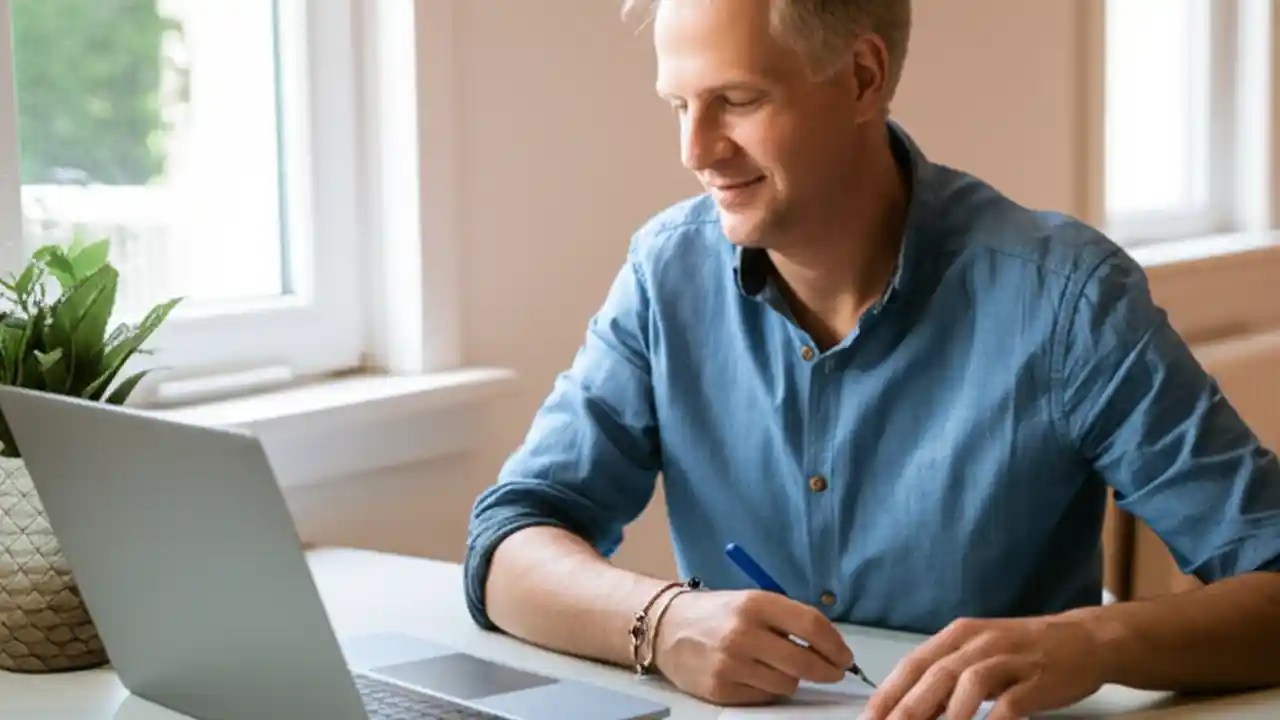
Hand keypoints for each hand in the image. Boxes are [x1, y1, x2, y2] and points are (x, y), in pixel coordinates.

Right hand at [652, 589, 855, 705]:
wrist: (666, 627)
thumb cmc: (718, 613)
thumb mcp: (752, 602)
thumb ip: (788, 620)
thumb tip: (831, 647)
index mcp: (755, 603)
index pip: (811, 625)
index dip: (835, 644)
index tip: (845, 656)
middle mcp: (743, 633)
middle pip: (805, 661)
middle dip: (827, 670)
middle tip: (833, 671)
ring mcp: (730, 663)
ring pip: (788, 683)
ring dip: (793, 678)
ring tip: (779, 666)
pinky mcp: (721, 688)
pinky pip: (765, 696)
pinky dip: (769, 688)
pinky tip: (757, 675)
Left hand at [860, 614, 1106, 719]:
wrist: (1084, 639)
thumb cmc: (1024, 651)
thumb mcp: (979, 654)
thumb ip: (946, 676)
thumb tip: (910, 707)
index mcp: (957, 636)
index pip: (912, 664)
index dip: (886, 694)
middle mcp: (977, 643)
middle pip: (933, 676)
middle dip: (905, 709)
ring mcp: (1008, 659)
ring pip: (967, 684)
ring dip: (945, 715)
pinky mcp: (1036, 678)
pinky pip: (1009, 703)